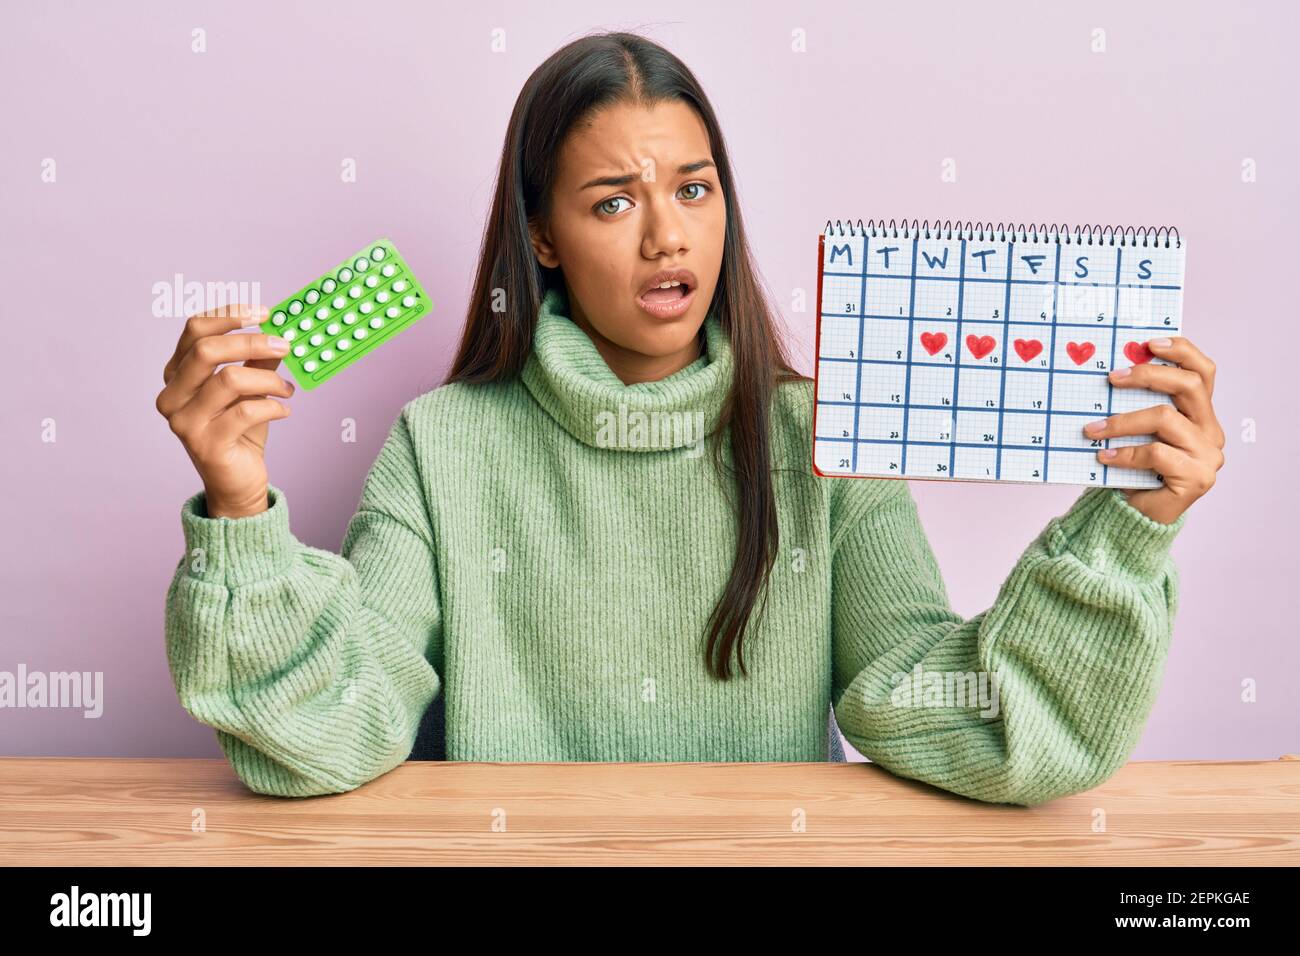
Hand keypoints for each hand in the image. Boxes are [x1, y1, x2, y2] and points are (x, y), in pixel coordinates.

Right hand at [155, 303, 295, 517]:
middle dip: (252, 342)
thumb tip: (278, 331)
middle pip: (207, 350)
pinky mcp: (205, 444)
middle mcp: (172, 395)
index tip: (265, 313)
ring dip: (269, 379)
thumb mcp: (251, 389)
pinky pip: (245, 412)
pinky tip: (285, 410)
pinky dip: (272, 406)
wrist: (236, 482)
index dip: (230, 315)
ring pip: (229, 380)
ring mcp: (184, 421)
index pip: (195, 330)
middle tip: (285, 345)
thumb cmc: (240, 431)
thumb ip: (258, 360)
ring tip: (288, 388)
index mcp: (176, 374)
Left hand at [1081, 336, 1223, 523]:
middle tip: (1112, 378)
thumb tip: (1109, 372)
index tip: (1148, 343)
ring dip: (1122, 421)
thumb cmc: (1134, 468)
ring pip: (1164, 419)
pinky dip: (1123, 453)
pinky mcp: (1196, 478)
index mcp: (1200, 414)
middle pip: (1188, 386)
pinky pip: (1155, 453)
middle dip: (1148, 375)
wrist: (1137, 515)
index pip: (1203, 372)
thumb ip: (1135, 406)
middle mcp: (1211, 431)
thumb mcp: (1136, 431)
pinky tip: (1102, 456)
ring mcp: (1208, 455)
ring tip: (1092, 429)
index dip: (1181, 351)